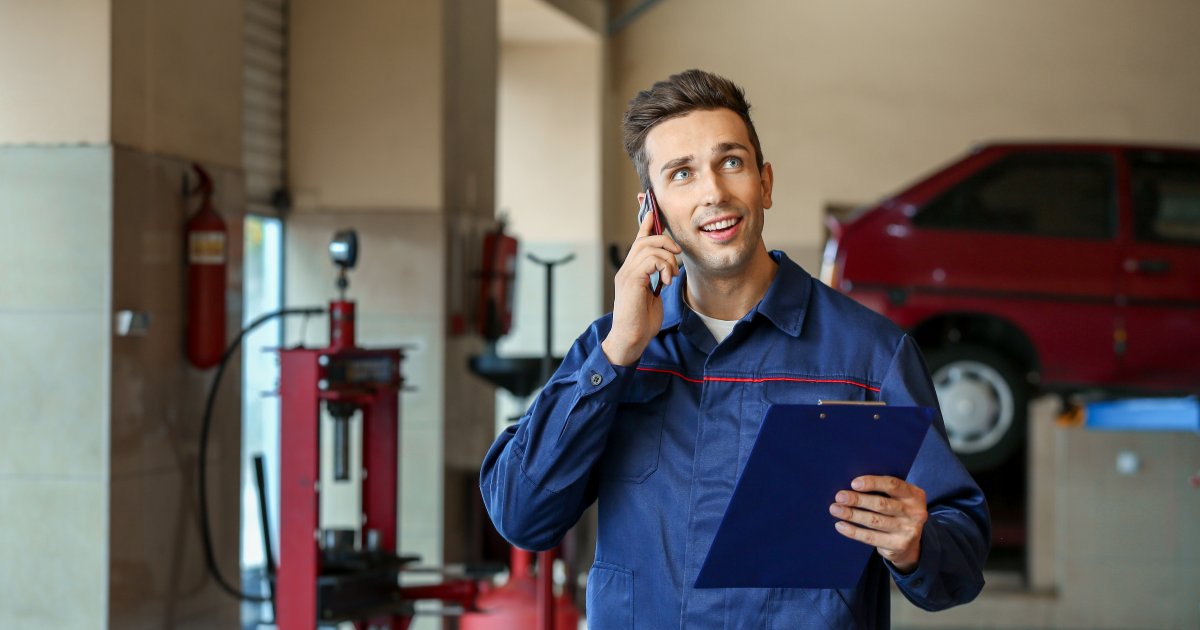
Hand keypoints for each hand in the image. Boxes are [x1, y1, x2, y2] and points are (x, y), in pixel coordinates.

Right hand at [601, 203, 681, 365]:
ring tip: (671, 276)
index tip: (651, 209)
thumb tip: (669, 269)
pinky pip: (649, 260)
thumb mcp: (654, 295)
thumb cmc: (643, 321)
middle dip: (665, 241)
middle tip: (677, 255)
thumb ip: (658, 279)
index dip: (645, 223)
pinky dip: (663, 267)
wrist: (631, 339)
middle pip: (645, 239)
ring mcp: (627, 273)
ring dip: (667, 259)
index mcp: (632, 270)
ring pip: (649, 247)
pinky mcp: (630, 280)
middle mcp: (626, 268)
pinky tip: (666, 281)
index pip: (638, 240)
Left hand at [829, 475, 927, 572]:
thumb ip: (883, 490)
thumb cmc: (896, 511)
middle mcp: (915, 512)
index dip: (872, 483)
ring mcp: (908, 530)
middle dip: (858, 500)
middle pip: (881, 504)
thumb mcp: (898, 498)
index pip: (893, 485)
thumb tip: (852, 485)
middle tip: (839, 497)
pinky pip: (871, 537)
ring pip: (874, 521)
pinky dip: (853, 531)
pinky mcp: (899, 545)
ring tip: (835, 509)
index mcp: (914, 494)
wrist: (909, 542)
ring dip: (852, 514)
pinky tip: (841, 525)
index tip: (853, 483)